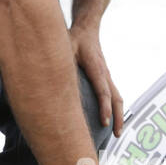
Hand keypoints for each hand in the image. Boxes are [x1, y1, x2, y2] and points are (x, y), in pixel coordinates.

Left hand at [69, 23, 123, 137]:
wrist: (87, 28)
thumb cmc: (75, 39)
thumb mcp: (66, 47)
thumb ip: (61, 60)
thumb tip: (46, 76)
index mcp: (96, 68)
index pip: (103, 91)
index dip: (104, 108)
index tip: (105, 123)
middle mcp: (105, 74)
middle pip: (116, 99)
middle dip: (118, 117)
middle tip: (116, 135)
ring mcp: (107, 76)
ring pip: (117, 98)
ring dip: (119, 116)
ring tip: (116, 134)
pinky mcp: (106, 77)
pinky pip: (114, 95)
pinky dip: (115, 109)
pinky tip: (110, 120)